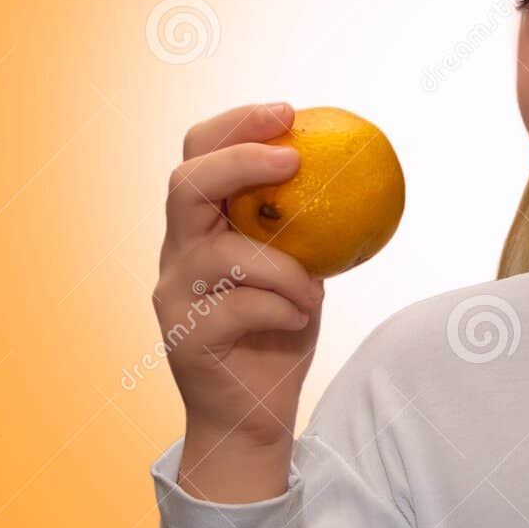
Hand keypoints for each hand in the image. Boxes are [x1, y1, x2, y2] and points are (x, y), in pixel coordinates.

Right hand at [153, 102, 323, 500]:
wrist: (253, 417)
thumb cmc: (280, 335)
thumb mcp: (300, 270)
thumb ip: (306, 228)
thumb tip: (355, 175)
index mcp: (199, 227)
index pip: (198, 155)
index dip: (235, 125)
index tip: (286, 111)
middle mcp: (176, 253)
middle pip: (186, 185)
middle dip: (240, 160)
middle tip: (294, 158)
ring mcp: (173, 295)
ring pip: (222, 251)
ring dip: (285, 266)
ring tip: (315, 289)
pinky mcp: (184, 336)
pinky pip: (241, 306)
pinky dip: (283, 308)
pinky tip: (299, 321)